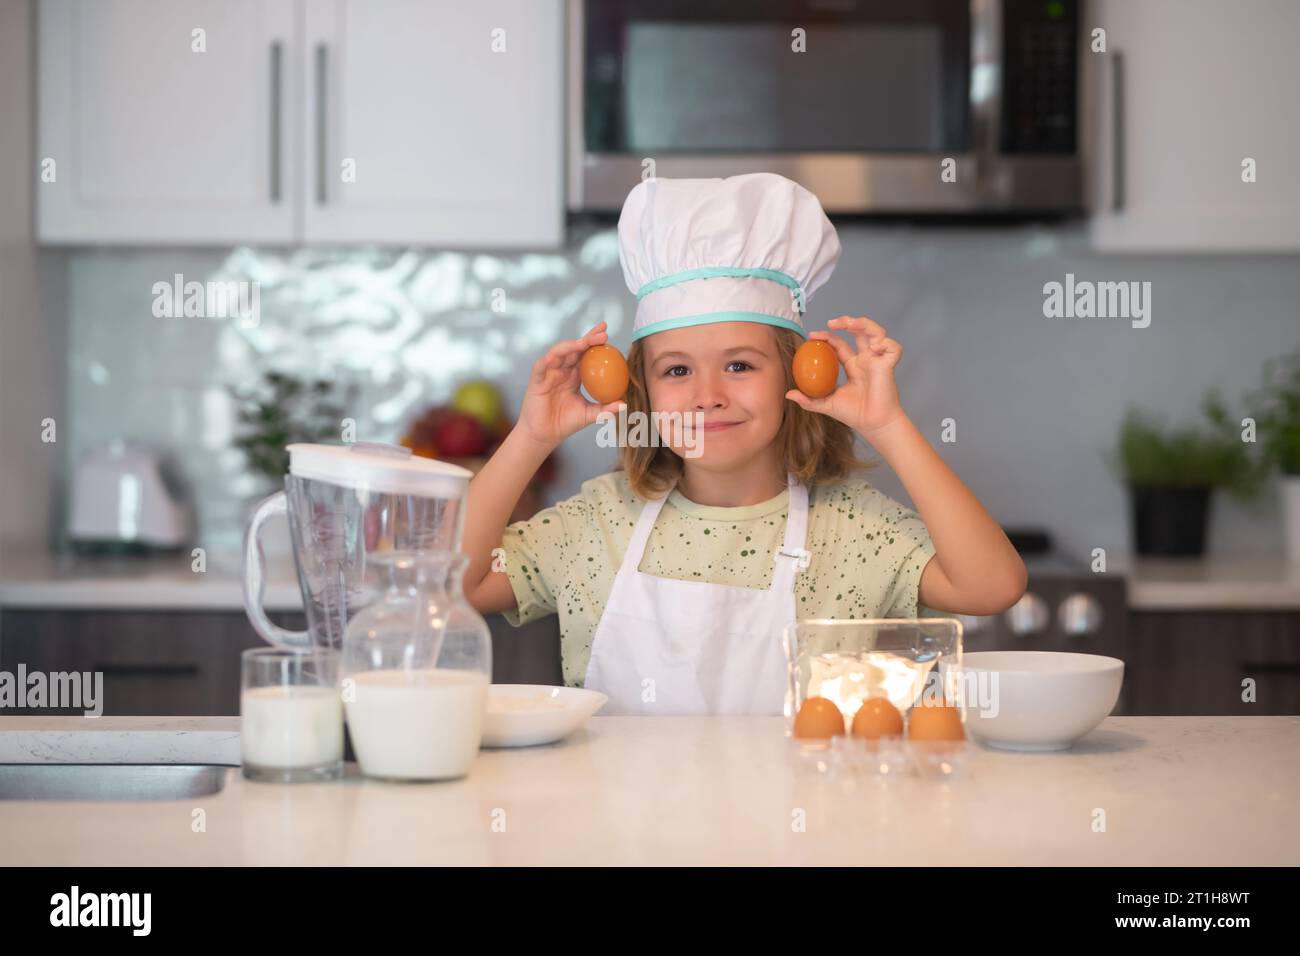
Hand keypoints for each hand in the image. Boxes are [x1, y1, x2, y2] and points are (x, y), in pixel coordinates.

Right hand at [517, 320, 626, 448]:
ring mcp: (549, 373)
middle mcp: (562, 370)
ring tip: (584, 342)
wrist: (545, 435)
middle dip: (588, 338)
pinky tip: (557, 355)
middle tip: (603, 332)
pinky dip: (548, 359)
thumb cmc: (566, 423)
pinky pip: (542, 366)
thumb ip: (606, 409)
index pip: (586, 354)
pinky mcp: (536, 379)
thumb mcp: (590, 414)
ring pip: (559, 353)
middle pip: (575, 348)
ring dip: (571, 345)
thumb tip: (624, 404)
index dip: (595, 342)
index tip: (608, 334)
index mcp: (575, 375)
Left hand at [785, 315, 905, 437]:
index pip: (840, 345)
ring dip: (864, 324)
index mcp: (853, 366)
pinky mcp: (889, 365)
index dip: (828, 337)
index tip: (812, 336)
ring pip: (876, 332)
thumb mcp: (826, 405)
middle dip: (847, 321)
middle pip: (860, 332)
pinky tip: (875, 348)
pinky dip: (886, 343)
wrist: (872, 424)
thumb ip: (808, 400)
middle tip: (832, 323)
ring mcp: (878, 361)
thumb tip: (788, 394)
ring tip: (851, 324)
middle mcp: (866, 360)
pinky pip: (893, 348)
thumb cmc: (853, 415)